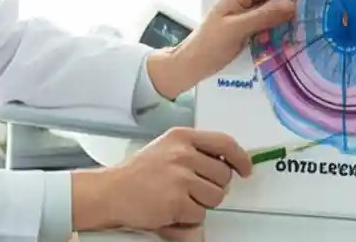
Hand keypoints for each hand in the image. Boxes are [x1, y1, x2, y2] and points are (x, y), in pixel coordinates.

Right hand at [70, 127, 251, 236]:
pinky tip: (172, 210)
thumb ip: (193, 150)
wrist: (110, 192)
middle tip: (195, 190)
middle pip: (223, 175)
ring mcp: (180, 178)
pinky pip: (200, 215)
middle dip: (214, 186)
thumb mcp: (166, 148)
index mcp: (182, 137)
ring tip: (180, 199)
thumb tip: (226, 162)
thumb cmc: (137, 172)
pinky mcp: (176, 202)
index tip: (245, 169)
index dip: (241, 158)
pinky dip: (188, 218)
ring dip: (202, 203)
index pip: (225, 143)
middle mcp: (183, 154)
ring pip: (215, 197)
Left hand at [147, 0, 301, 99]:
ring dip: (289, 7)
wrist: (194, 65)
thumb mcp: (236, 29)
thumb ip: (263, 15)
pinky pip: (270, 22)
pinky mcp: (250, 30)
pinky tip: (296, 28)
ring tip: (312, 9)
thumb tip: (291, 3)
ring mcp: (247, 16)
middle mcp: (244, 2)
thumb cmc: (210, 44)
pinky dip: (283, 22)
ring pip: (273, 7)